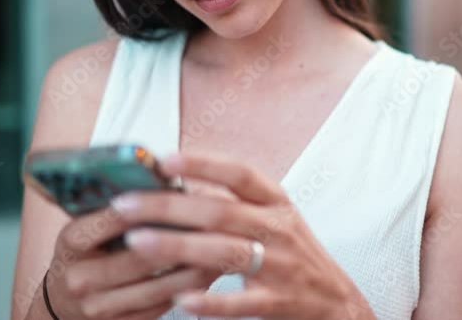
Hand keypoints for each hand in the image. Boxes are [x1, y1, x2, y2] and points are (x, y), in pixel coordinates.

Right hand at [44, 203, 220, 319]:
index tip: (186, 195)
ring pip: (158, 285)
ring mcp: (98, 306)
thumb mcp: (88, 225)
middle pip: (142, 256)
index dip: (152, 207)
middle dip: (184, 239)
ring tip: (224, 248)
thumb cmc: (87, 253)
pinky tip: (209, 273)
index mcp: (71, 241)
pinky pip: (161, 306)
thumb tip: (172, 185)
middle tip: (219, 223)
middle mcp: (80, 276)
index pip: (114, 219)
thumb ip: (120, 208)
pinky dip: (188, 289)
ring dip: (196, 268)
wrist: (62, 304)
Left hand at [109, 152, 375, 319]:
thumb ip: (234, 202)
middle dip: (168, 206)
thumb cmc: (294, 254)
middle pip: (220, 211)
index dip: (202, 163)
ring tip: (137, 242)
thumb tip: (174, 184)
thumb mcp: (274, 218)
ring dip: (178, 246)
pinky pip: (242, 301)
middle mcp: (280, 228)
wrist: (337, 302)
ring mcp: (281, 265)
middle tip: (124, 204)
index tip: (163, 158)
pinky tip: (181, 300)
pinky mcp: (279, 302)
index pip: (239, 173)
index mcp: (277, 202)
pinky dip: (212, 301)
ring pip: (225, 252)